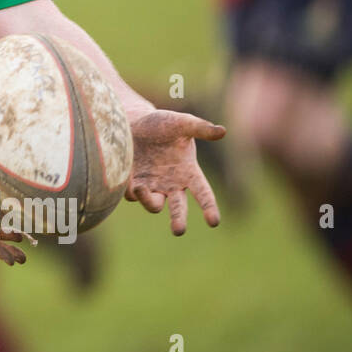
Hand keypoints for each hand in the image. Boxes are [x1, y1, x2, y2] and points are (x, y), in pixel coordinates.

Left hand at [125, 109, 224, 233]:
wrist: (133, 122)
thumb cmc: (161, 124)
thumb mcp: (181, 123)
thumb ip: (200, 128)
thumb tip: (223, 131)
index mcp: (189, 172)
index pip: (203, 194)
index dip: (209, 207)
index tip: (213, 222)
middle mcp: (172, 184)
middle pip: (178, 208)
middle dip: (178, 219)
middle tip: (178, 230)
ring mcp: (152, 186)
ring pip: (153, 205)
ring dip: (148, 201)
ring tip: (141, 188)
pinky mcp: (133, 184)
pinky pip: (132, 194)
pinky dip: (130, 189)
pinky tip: (128, 178)